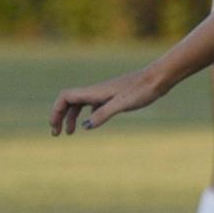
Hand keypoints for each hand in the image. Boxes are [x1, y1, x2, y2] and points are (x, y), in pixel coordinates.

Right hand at [50, 66, 165, 135]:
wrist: (158, 78)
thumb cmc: (142, 90)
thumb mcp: (122, 104)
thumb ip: (103, 114)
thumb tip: (85, 126)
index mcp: (95, 91)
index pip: (65, 97)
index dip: (56, 111)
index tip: (55, 128)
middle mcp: (96, 91)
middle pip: (69, 101)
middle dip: (60, 117)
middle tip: (56, 134)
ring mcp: (104, 93)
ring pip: (80, 104)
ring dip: (71, 117)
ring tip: (70, 133)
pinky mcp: (114, 96)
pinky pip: (92, 105)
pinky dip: (85, 115)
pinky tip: (89, 124)